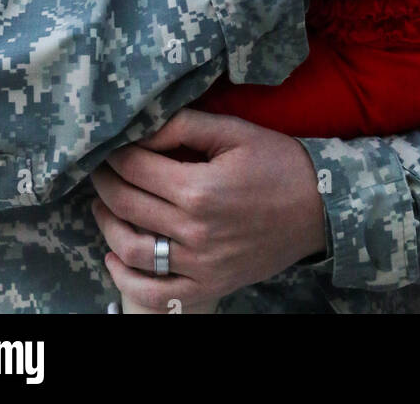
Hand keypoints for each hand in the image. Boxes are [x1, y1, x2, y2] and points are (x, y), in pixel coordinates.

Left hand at [90, 109, 324, 310]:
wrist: (318, 208)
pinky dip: (126, 280)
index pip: (134, 169)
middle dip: (106, 184)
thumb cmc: (278, 163)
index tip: (110, 148)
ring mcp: (199, 265)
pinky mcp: (208, 287)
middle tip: (101, 171)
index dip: (115, 155)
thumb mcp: (235, 131)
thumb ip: (185, 125)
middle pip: (127, 205)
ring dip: (107, 226)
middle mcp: (194, 231)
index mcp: (199, 188)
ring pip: (132, 250)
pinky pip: (155, 294)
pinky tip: (114, 259)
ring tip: (103, 208)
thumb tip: (143, 130)